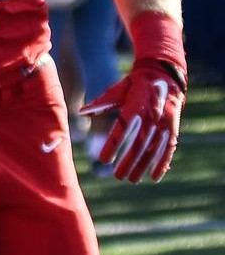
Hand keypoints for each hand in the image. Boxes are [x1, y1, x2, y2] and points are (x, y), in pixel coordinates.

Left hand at [82, 60, 184, 181]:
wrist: (164, 74)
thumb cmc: (134, 84)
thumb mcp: (118, 90)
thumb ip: (101, 103)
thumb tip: (81, 113)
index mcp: (135, 105)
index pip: (122, 129)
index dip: (113, 145)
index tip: (103, 159)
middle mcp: (152, 115)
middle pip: (139, 143)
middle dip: (128, 161)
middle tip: (117, 176)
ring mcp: (165, 122)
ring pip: (153, 148)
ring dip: (143, 166)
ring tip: (132, 179)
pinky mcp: (173, 127)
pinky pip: (168, 148)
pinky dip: (162, 163)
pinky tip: (155, 177)